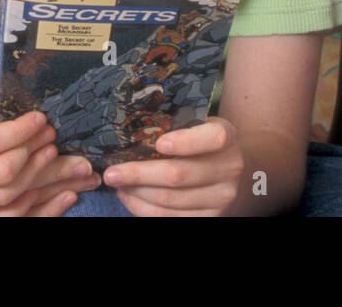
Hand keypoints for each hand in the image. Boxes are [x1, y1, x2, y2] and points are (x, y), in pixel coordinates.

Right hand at [0, 94, 98, 216]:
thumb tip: (3, 102)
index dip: (22, 130)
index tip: (41, 117)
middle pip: (4, 173)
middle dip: (37, 154)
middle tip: (56, 137)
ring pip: (8, 200)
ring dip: (43, 182)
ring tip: (64, 163)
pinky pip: (0, 219)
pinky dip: (31, 209)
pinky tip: (52, 196)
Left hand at [101, 117, 244, 215]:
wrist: (224, 164)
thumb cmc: (198, 138)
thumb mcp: (195, 123)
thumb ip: (173, 124)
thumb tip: (127, 130)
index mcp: (226, 136)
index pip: (212, 138)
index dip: (185, 142)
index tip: (158, 143)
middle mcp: (229, 168)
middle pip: (179, 174)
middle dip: (139, 174)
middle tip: (111, 172)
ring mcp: (222, 196)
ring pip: (170, 200)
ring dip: (137, 193)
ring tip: (117, 184)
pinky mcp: (211, 216)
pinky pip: (170, 218)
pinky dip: (144, 209)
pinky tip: (130, 197)